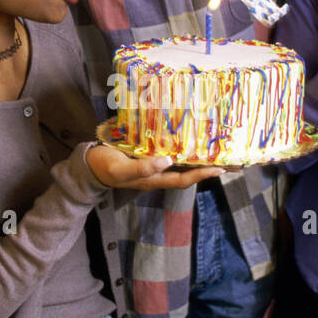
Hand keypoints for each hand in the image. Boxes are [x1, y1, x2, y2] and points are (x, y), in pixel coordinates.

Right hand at [86, 144, 224, 189]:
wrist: (88, 164)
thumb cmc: (104, 167)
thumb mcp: (121, 170)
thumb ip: (142, 168)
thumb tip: (168, 161)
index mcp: (153, 179)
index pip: (183, 179)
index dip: (202, 175)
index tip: (221, 168)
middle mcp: (158, 173)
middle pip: (188, 172)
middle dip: (207, 167)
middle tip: (228, 158)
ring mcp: (154, 164)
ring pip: (181, 162)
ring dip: (198, 157)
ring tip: (216, 148)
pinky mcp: (148, 154)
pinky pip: (170, 152)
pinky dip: (183, 147)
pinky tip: (190, 138)